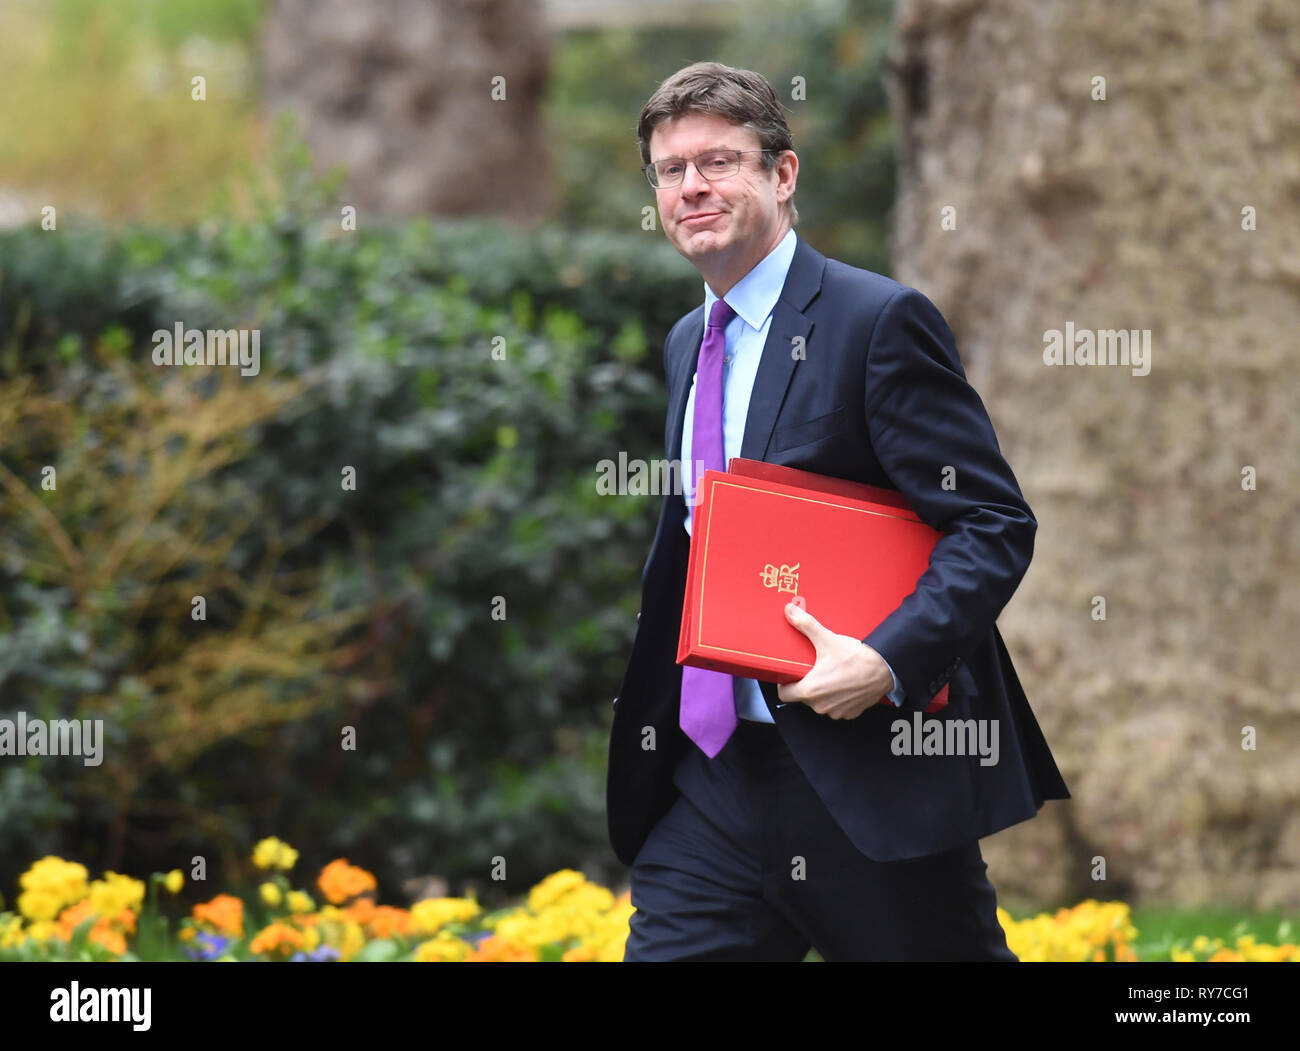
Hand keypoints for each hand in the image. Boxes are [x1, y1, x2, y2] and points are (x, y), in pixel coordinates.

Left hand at [776, 602, 893, 719]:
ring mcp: (836, 712)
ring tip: (830, 675)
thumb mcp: (827, 639)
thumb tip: (791, 611)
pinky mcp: (850, 713)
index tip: (791, 674)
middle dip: (806, 684)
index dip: (785, 683)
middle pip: (803, 697)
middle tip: (813, 669)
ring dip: (822, 693)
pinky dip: (838, 698)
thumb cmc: (856, 658)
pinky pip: (837, 707)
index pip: (785, 694)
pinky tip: (843, 684)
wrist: (885, 669)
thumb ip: (806, 625)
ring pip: (820, 703)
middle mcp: (821, 705)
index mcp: (810, 690)